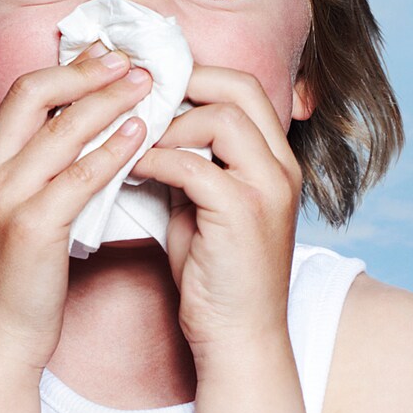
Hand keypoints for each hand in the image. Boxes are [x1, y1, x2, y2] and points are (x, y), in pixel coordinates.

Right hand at [0, 49, 152, 369]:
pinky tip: (140, 137)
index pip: (22, 96)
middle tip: (130, 59)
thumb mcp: (9, 214)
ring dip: (108, 101)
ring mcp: (1, 198)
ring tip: (147, 85)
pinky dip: (112, 151)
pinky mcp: (29, 228)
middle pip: (33, 94)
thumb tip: (76, 136)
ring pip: (60, 130)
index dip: (67, 71)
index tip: (105, 57)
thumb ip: (33, 173)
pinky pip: (78, 177)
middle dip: (85, 71)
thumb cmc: (11, 281)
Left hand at [127, 65, 302, 357]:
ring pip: (219, 117)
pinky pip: (193, 164)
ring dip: (167, 124)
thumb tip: (146, 126)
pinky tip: (131, 171)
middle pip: (238, 88)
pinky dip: (155, 161)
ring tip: (133, 141)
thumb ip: (189, 162)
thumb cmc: (215, 276)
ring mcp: (268, 187)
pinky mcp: (243, 212)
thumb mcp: (203, 206)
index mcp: (275, 160)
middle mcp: (281, 166)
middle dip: (183, 83)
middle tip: (136, 97)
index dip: (195, 75)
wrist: (238, 336)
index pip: (243, 87)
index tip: (149, 83)